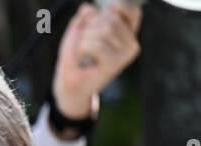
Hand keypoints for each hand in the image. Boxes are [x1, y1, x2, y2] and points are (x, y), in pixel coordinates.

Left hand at [52, 1, 141, 119]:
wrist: (69, 84)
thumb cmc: (75, 58)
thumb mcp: (78, 31)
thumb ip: (85, 17)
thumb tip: (88, 8)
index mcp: (127, 33)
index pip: (129, 9)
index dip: (114, 9)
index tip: (98, 21)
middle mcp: (131, 42)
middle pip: (111, 18)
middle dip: (90, 28)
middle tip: (86, 45)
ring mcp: (126, 54)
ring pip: (104, 31)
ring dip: (85, 40)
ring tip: (85, 54)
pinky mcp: (116, 63)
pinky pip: (97, 44)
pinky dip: (84, 49)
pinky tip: (86, 60)